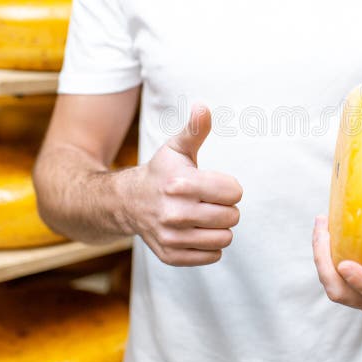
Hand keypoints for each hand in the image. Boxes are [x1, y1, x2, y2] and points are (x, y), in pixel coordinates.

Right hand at [123, 104, 242, 265]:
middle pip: (232, 216)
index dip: (229, 188)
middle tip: (209, 202)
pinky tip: (196, 232)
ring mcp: (171, 237)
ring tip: (204, 217)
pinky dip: (210, 245)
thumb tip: (203, 106)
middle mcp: (175, 213)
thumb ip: (195, 129)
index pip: (234, 192)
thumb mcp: (177, 148)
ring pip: (225, 238)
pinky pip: (212, 256)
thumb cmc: (162, 172)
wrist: (127, 202)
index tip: (214, 185)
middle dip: (226, 208)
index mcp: (181, 184)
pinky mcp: (170, 255)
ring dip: (220, 228)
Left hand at [312, 211, 361, 316]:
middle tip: (323, 234)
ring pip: (332, 285)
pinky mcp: (350, 285)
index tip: (345, 265)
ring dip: (321, 256)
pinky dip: (323, 252)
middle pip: (344, 295)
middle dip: (326, 267)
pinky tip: (324, 225)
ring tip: (322, 224)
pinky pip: (330, 274)